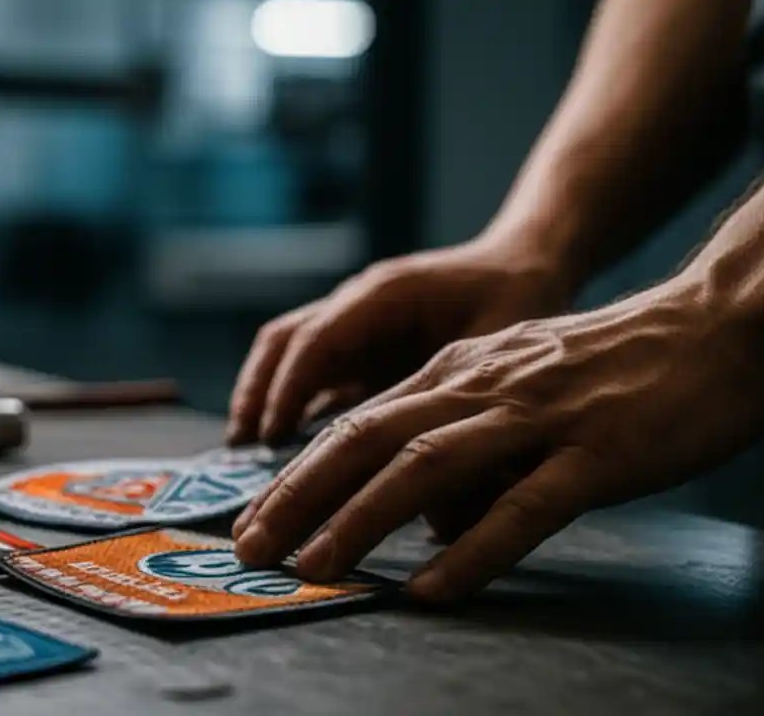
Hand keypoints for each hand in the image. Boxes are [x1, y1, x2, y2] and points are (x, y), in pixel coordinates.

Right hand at [226, 236, 573, 444]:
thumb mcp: (500, 349)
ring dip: (262, 399)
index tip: (270, 438)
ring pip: (286, 354)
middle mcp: (356, 303)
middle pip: (285, 343)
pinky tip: (280, 450)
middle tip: (239, 454)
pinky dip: (288, 406)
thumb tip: (444, 499)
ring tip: (244, 453)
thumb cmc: (516, 298)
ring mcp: (352, 323)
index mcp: (385, 293)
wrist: (524, 263)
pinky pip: (309, 373)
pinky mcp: (360, 346)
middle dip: (258, 396)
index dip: (289, 389)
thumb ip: (468, 409)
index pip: (318, 338)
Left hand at [232, 275, 763, 601]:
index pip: (356, 423)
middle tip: (251, 548)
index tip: (253, 521)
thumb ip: (460, 435)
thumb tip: (418, 519)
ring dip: (361, 520)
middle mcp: (480, 388)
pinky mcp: (596, 453)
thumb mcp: (514, 384)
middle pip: (367, 440)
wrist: (711, 328)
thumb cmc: (610, 364)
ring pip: (427, 466)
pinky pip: (524, 507)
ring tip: (315, 569)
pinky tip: (433, 588)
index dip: (297, 475)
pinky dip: (472, 550)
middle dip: (299, 497)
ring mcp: (536, 418)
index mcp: (456, 371)